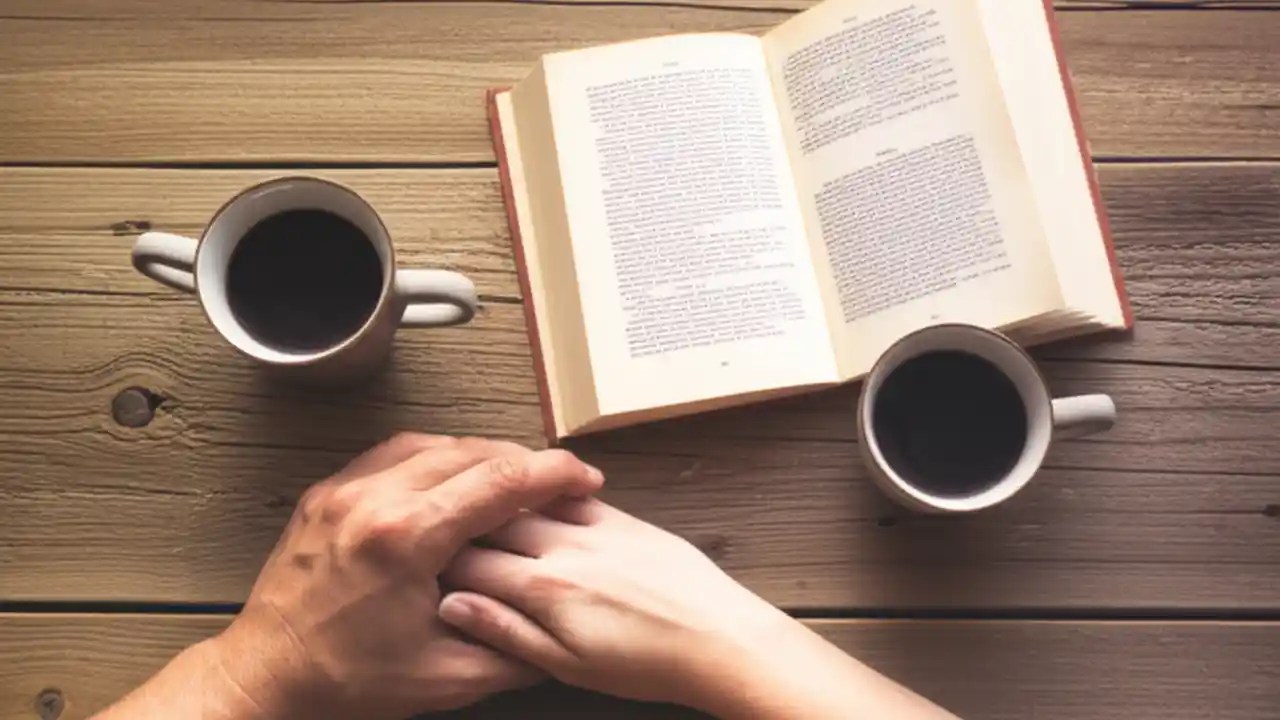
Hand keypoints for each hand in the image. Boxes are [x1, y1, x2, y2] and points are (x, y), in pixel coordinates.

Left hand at [200, 434, 603, 719]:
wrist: (268, 678)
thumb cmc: (348, 682)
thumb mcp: (449, 679)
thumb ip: (516, 649)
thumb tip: (563, 624)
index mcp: (406, 537)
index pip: (501, 481)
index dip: (555, 474)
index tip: (585, 479)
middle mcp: (372, 498)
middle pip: (471, 450)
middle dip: (524, 460)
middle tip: (558, 480)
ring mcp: (343, 490)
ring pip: (432, 442)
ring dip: (480, 454)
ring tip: (513, 478)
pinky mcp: (326, 494)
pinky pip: (392, 454)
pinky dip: (434, 458)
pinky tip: (453, 480)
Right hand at [436, 496, 788, 710]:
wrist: (719, 640)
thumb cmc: (646, 665)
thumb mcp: (568, 665)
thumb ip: (507, 632)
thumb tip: (454, 607)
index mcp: (544, 589)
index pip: (471, 562)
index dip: (440, 562)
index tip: (424, 564)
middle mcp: (566, 548)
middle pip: (494, 523)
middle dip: (463, 524)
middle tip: (441, 526)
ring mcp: (597, 527)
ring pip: (530, 502)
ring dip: (500, 502)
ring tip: (478, 506)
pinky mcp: (626, 519)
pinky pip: (573, 495)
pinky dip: (547, 495)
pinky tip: (535, 499)